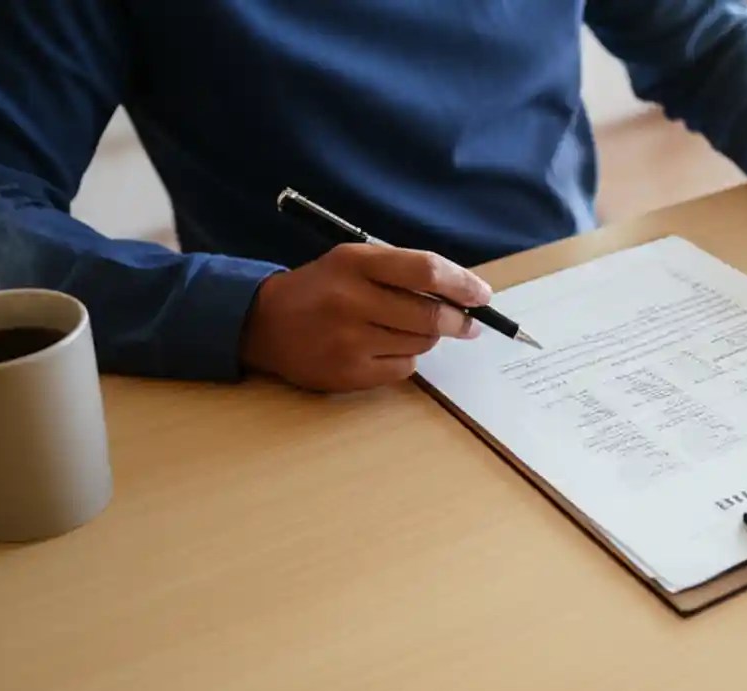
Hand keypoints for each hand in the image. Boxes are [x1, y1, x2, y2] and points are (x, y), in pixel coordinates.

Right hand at [241, 243, 491, 391]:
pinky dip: (405, 359)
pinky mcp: (348, 373)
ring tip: (405, 329)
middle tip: (469, 323)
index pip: (426, 270)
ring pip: (420, 344)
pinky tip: (383, 348)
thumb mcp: (354, 261)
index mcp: (355, 262)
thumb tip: (462, 293)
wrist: (264, 324)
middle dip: (459, 320)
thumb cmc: (321, 288)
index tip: (482, 294)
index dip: (462, 284)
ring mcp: (349, 340)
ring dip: (427, 338)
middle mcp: (351, 300)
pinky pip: (403, 369)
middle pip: (430, 315)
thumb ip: (403, 271)